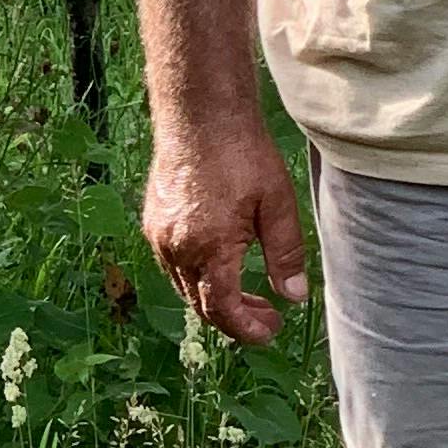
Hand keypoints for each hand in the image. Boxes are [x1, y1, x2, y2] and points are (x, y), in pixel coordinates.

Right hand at [143, 124, 309, 343]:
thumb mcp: (278, 204)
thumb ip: (286, 255)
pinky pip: (173, 265)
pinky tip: (221, 264)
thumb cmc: (242, 154)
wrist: (200, 114)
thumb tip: (294, 296)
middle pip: (201, 305)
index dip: (246, 329)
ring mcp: (159, 235)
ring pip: (185, 287)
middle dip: (235, 318)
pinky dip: (197, 276)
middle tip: (268, 315)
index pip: (223, 310)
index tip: (269, 333)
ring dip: (215, 299)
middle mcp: (176, 248)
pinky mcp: (153, 221)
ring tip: (248, 294)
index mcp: (208, 248)